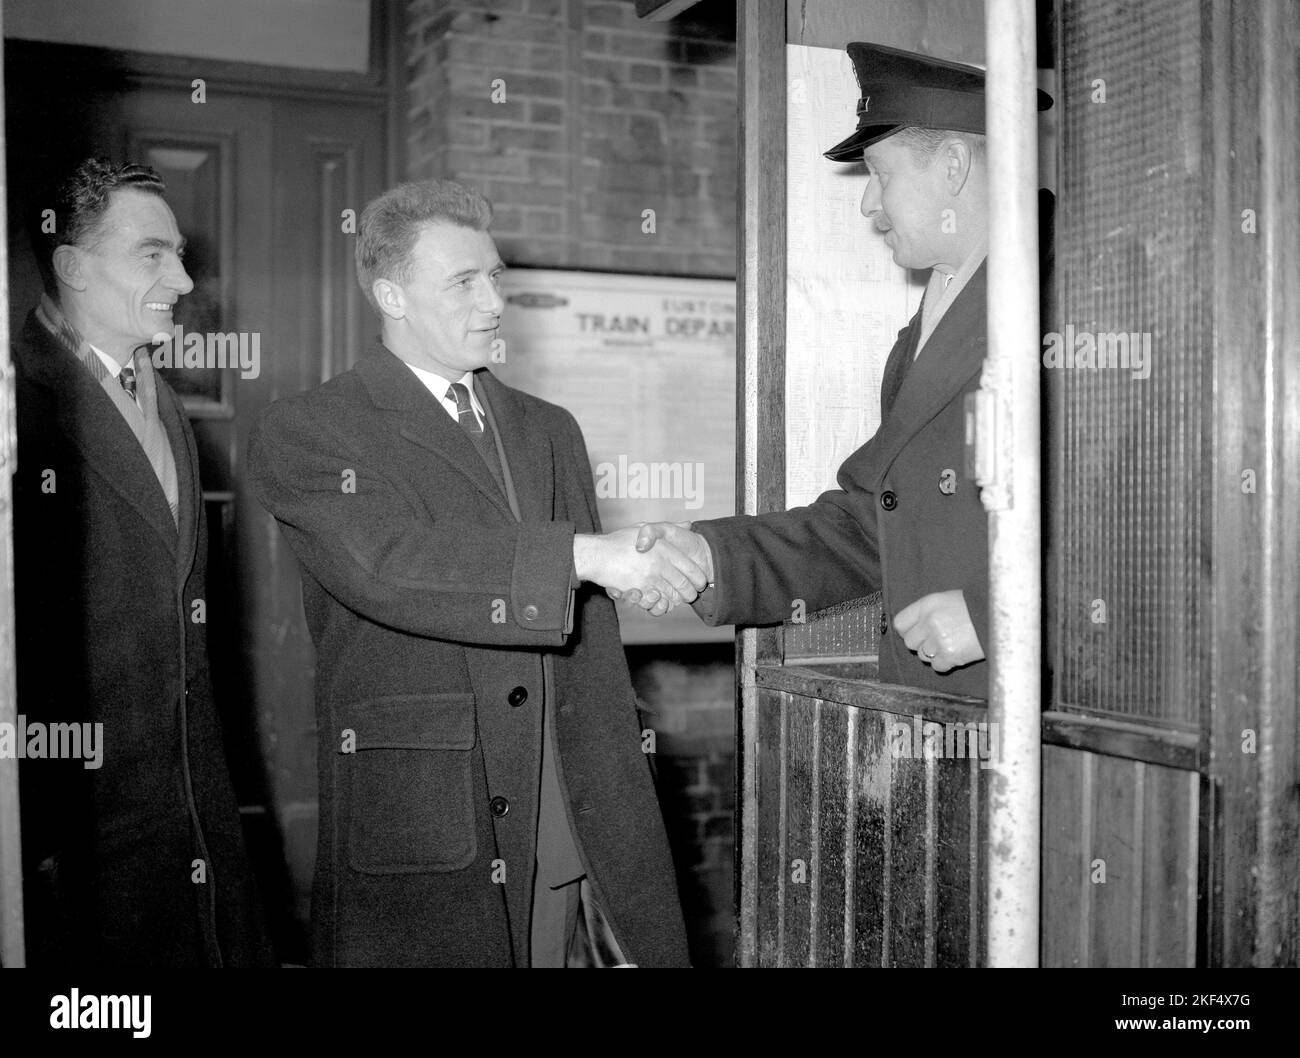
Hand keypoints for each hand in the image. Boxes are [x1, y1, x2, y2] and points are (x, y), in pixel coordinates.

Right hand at [574, 528, 708, 613]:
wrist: (596, 554)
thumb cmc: (618, 541)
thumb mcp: (644, 527)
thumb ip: (668, 527)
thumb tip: (689, 524)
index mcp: (664, 548)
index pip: (690, 567)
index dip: (698, 577)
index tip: (699, 583)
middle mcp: (660, 563)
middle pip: (684, 585)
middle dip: (690, 593)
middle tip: (691, 595)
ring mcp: (650, 578)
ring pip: (672, 596)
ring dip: (676, 600)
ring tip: (677, 600)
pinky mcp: (639, 590)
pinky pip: (656, 602)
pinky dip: (660, 605)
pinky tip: (661, 601)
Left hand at [893, 590, 984, 673]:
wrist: (1000, 616)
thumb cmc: (974, 607)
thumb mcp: (946, 599)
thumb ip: (927, 611)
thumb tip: (912, 627)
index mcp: (927, 605)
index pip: (900, 623)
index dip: (907, 630)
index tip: (915, 633)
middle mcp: (929, 622)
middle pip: (909, 642)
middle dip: (921, 643)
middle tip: (937, 640)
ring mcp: (938, 640)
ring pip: (922, 656)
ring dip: (934, 654)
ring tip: (950, 644)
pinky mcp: (950, 655)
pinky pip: (937, 666)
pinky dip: (945, 663)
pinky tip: (956, 653)